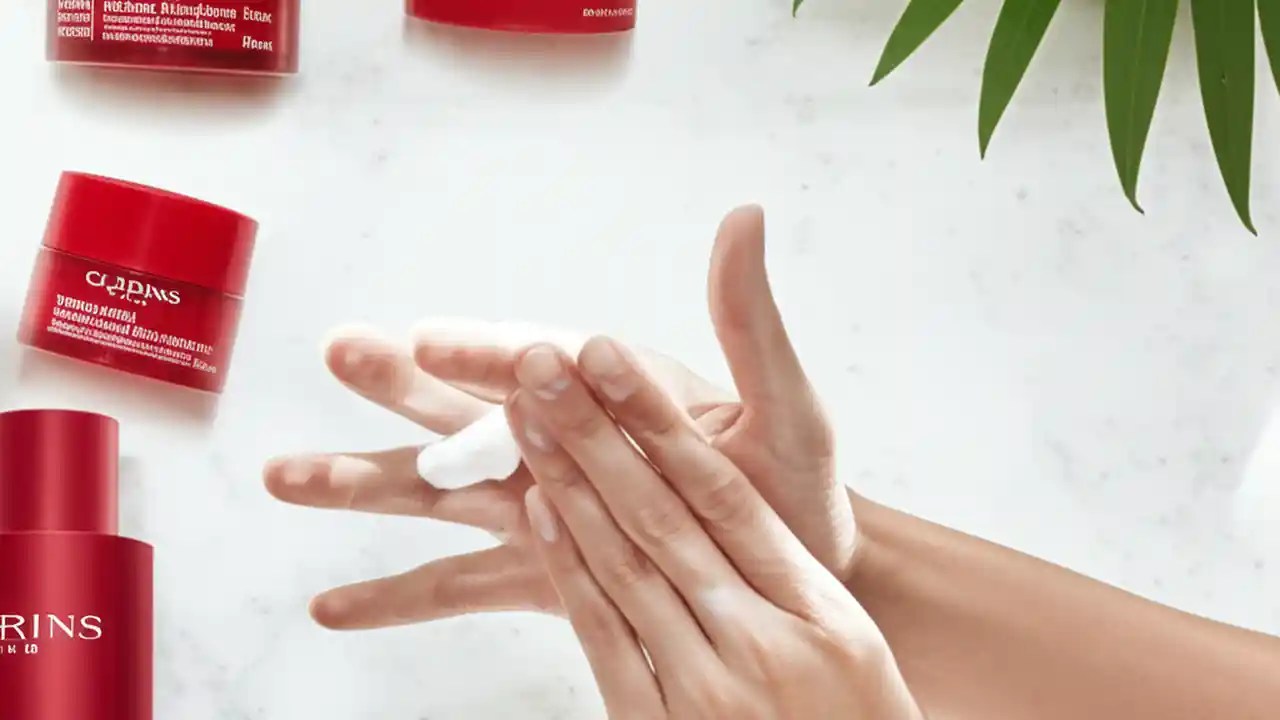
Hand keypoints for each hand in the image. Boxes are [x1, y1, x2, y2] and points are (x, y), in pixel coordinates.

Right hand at [263, 206, 857, 628]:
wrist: (796, 583)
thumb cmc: (794, 493)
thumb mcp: (785, 408)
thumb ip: (749, 323)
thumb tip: (744, 220)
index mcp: (613, 395)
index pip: (539, 363)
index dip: (484, 351)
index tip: (430, 341)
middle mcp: (565, 444)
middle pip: (466, 410)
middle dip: (400, 386)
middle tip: (337, 354)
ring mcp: (545, 508)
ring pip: (440, 494)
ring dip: (363, 483)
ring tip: (287, 479)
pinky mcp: (543, 574)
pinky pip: (460, 585)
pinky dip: (397, 596)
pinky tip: (337, 603)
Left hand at [510, 338, 919, 718]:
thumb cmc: (848, 717)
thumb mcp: (845, 639)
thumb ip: (781, 567)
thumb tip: (716, 492)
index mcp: (815, 606)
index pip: (723, 492)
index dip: (659, 419)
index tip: (611, 358)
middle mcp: (760, 641)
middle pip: (662, 515)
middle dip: (596, 432)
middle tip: (544, 366)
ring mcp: (705, 689)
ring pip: (625, 567)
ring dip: (568, 483)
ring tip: (528, 414)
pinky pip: (605, 637)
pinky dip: (571, 569)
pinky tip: (541, 509)